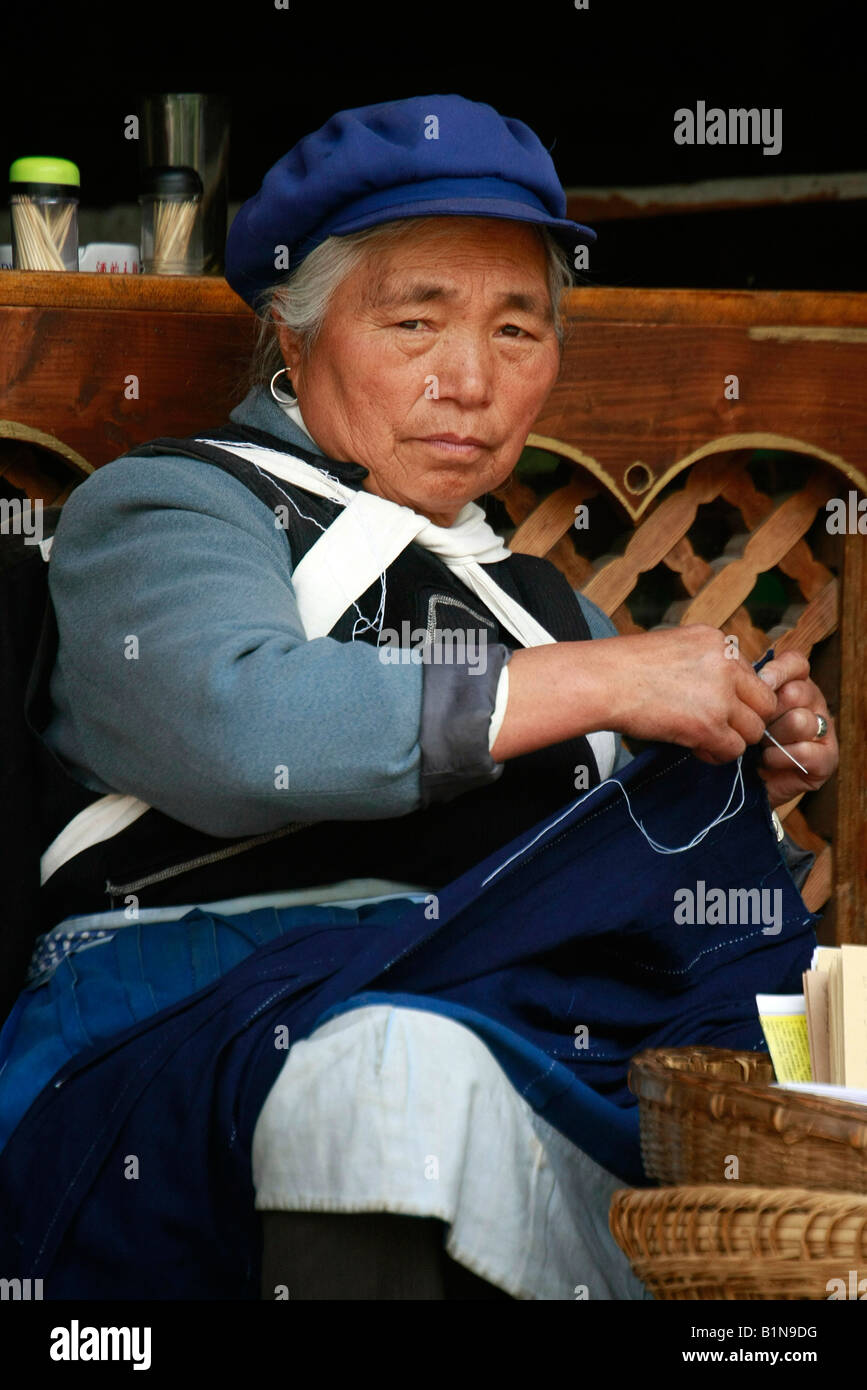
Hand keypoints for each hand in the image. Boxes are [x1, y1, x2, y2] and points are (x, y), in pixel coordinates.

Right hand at [609, 624, 778, 762]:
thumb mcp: (673, 647)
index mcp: (717, 641)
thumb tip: (723, 691)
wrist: (602, 680)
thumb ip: (705, 663)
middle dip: (745, 719)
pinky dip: (717, 754)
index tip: (716, 706)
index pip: (752, 675)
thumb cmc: (624, 667)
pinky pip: (733, 750)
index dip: (737, 696)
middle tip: (719, 726)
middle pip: (765, 702)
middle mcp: (726, 664)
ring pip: (753, 729)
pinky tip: (695, 747)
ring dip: (732, 738)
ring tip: (704, 738)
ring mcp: (720, 695)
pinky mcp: (709, 725)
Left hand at [753, 650, 838, 808]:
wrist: (744, 782)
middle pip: (796, 692)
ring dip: (773, 737)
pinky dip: (781, 757)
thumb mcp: (738, 709)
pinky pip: (807, 751)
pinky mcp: (827, 758)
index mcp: (793, 683)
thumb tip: (738, 674)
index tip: (758, 683)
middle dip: (768, 713)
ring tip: (759, 746)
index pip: (796, 663)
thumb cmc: (740, 738)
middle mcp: (812, 702)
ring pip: (800, 721)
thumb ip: (743, 690)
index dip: (777, 672)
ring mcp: (822, 729)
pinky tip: (767, 761)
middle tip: (752, 726)